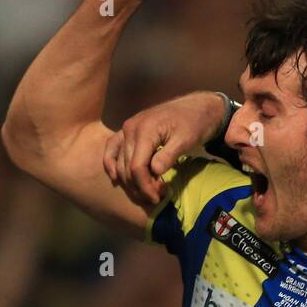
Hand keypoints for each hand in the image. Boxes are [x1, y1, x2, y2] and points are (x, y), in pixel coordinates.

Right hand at [104, 91, 226, 207]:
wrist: (194, 108)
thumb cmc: (193, 124)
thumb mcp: (186, 141)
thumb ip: (168, 156)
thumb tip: (154, 172)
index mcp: (144, 131)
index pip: (137, 167)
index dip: (145, 186)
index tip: (158, 197)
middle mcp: (130, 129)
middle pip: (126, 168)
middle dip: (141, 187)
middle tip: (158, 195)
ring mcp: (126, 129)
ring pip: (119, 163)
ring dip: (131, 181)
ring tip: (150, 189)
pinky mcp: (127, 131)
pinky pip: (112, 148)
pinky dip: (111, 164)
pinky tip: (115, 178)